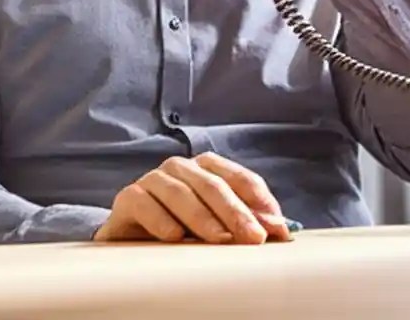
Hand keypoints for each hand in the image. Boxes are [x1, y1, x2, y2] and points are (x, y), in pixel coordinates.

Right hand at [93, 152, 292, 244]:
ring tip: (219, 239)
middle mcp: (180, 168)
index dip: (258, 200)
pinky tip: (174, 236)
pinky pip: (144, 203)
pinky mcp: (129, 197)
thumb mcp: (218, 227)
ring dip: (202, 217)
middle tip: (253, 237)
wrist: (134, 240)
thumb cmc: (182, 230)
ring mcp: (153, 180)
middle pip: (212, 185)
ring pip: (180, 192)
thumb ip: (248, 224)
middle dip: (235, 212)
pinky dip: (160, 219)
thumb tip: (280, 230)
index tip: (275, 227)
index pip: (238, 177)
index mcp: (206, 169)